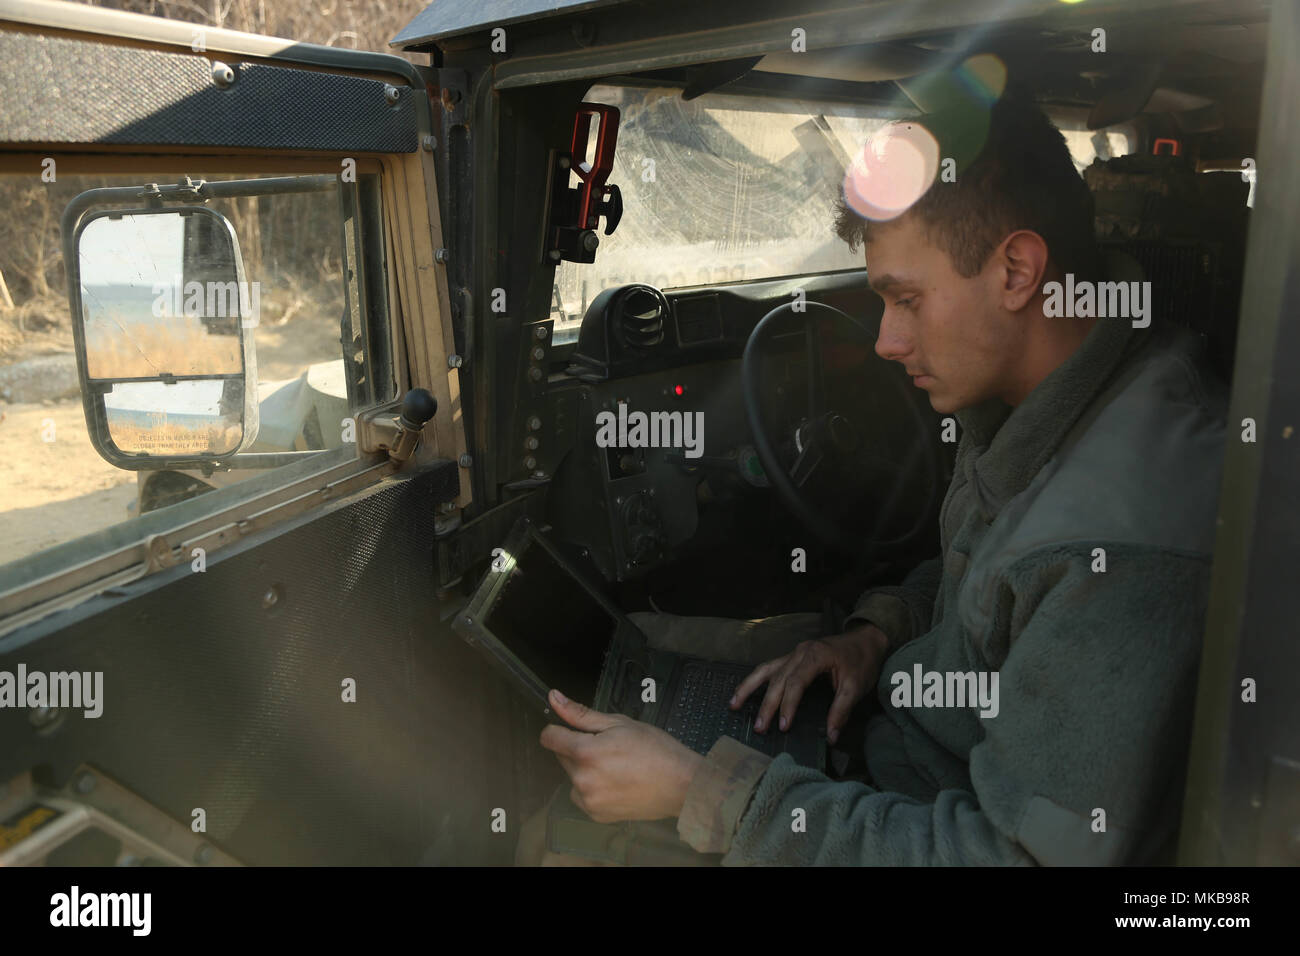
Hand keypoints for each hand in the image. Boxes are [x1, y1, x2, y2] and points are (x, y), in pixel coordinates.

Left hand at [539, 689, 704, 822]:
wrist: (680, 784)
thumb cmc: (656, 750)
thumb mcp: (619, 723)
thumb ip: (581, 714)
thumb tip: (554, 698)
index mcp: (586, 753)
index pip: (549, 738)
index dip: (558, 729)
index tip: (569, 729)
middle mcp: (583, 780)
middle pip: (562, 756)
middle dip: (578, 749)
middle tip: (608, 747)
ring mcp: (589, 800)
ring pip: (573, 776)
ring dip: (585, 769)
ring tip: (615, 766)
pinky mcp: (596, 814)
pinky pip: (582, 795)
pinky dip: (593, 788)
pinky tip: (616, 782)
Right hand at [731, 623, 888, 744]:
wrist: (865, 640)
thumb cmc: (861, 662)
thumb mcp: (857, 687)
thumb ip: (841, 711)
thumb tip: (830, 737)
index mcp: (815, 656)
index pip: (795, 683)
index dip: (788, 705)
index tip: (783, 725)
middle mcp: (800, 652)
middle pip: (777, 679)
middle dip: (766, 704)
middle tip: (759, 727)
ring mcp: (793, 653)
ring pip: (765, 670)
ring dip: (748, 688)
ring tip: (733, 705)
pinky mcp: (792, 657)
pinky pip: (769, 667)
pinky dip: (755, 680)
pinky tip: (745, 692)